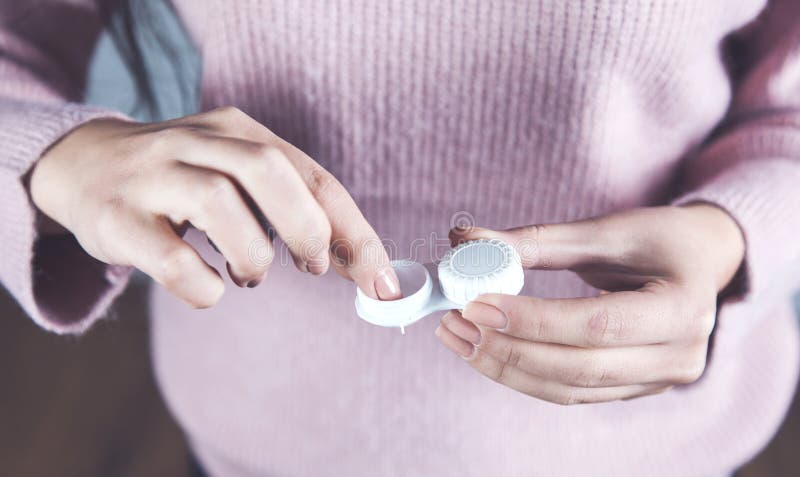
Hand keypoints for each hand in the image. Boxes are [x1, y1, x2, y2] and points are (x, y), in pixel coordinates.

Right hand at [29, 107, 400, 307]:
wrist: (80, 164)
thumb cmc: (179, 181)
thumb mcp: (235, 174)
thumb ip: (289, 205)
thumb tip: (350, 258)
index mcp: (237, 130)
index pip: (314, 176)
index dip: (355, 233)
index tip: (381, 283)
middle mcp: (195, 142)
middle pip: (268, 169)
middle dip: (307, 228)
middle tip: (312, 267)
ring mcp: (152, 176)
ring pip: (219, 204)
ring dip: (252, 254)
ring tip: (249, 273)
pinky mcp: (117, 218)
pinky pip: (172, 259)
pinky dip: (204, 285)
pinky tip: (210, 286)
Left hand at [435, 205, 744, 403]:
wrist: (702, 265)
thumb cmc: (658, 239)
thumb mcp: (606, 231)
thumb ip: (537, 241)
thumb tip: (463, 241)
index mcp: (682, 308)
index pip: (597, 324)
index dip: (532, 320)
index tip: (477, 305)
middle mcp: (678, 356)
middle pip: (580, 366)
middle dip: (508, 350)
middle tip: (456, 324)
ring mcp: (659, 380)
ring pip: (569, 388)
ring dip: (506, 368)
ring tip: (459, 340)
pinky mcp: (635, 389)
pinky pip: (572, 392)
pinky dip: (525, 376)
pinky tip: (488, 353)